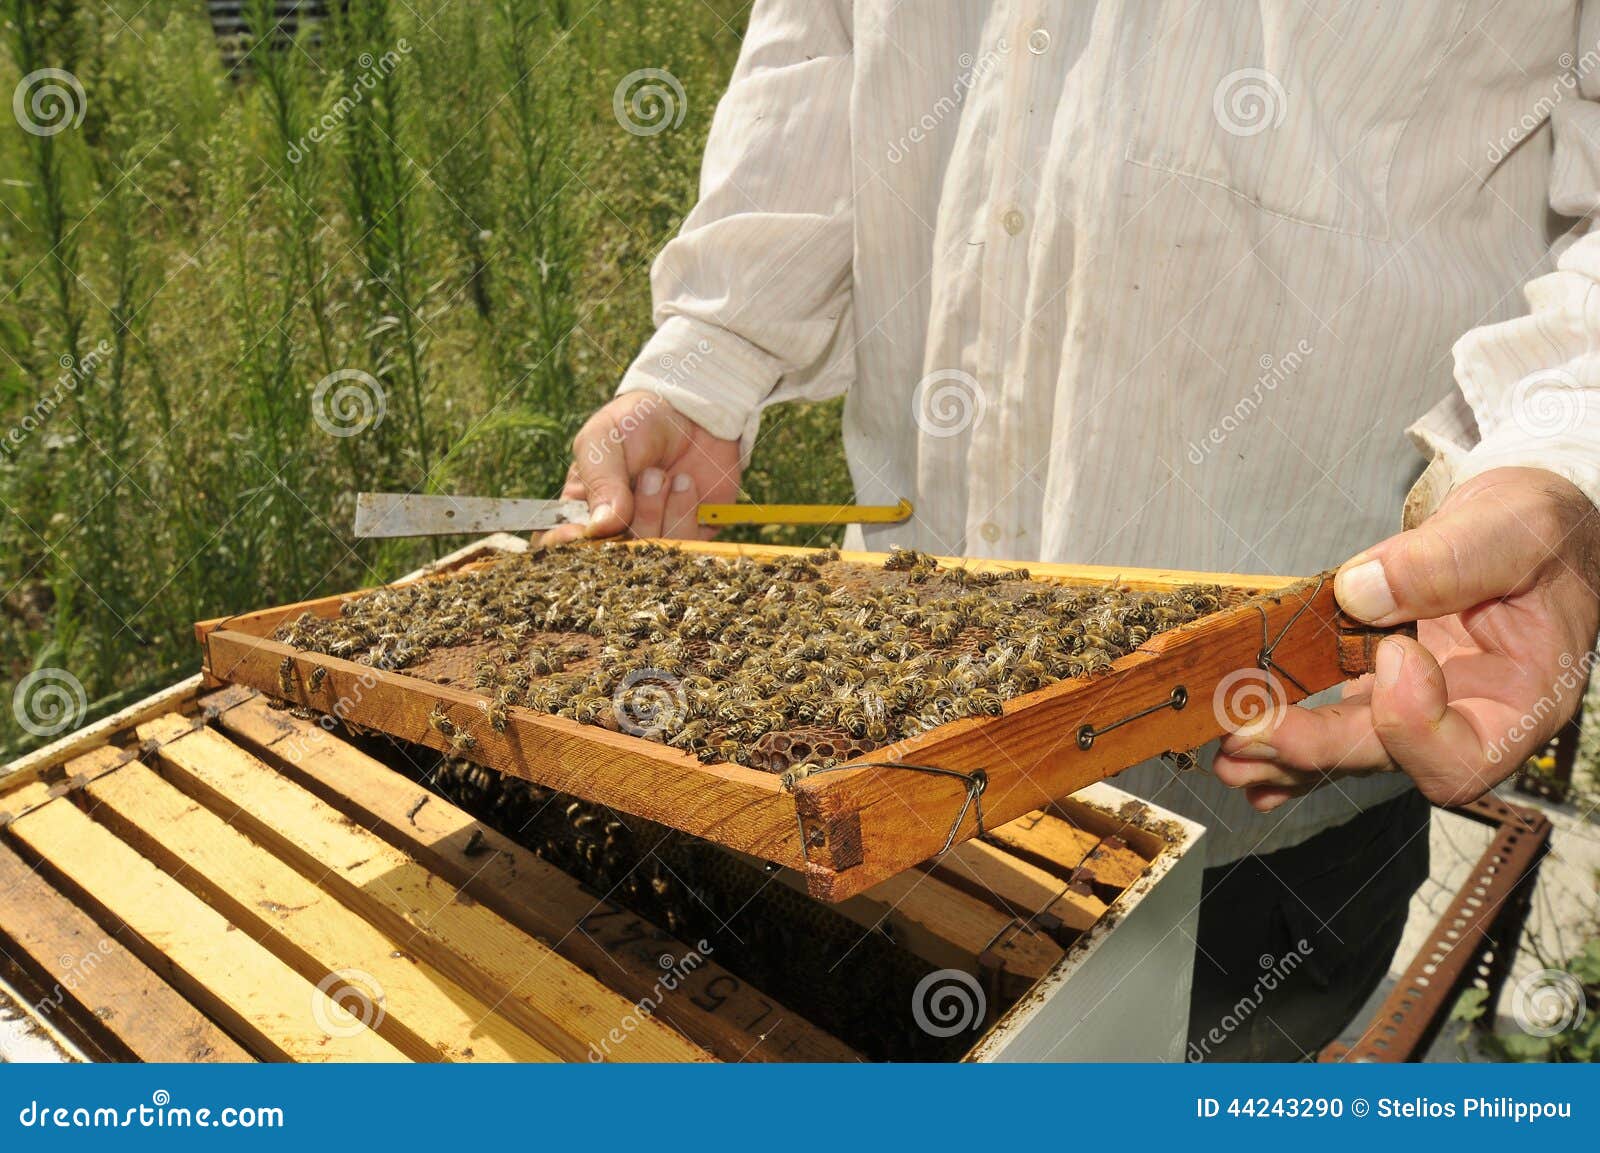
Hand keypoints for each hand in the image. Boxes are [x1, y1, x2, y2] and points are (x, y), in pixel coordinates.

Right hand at [539, 392, 741, 544]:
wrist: (694, 413)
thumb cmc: (638, 421)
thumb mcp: (605, 439)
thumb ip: (599, 480)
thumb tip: (599, 528)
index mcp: (581, 508)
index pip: (559, 543)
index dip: (564, 546)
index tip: (582, 532)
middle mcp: (614, 531)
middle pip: (611, 557)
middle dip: (631, 519)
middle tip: (648, 475)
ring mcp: (652, 537)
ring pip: (649, 554)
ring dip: (657, 510)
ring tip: (663, 474)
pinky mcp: (688, 538)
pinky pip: (684, 548)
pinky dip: (684, 513)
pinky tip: (686, 484)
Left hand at [1214, 467, 1599, 810]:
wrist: (1527, 525)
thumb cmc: (1539, 530)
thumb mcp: (1512, 529)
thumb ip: (1446, 561)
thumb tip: (1358, 593)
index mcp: (1522, 700)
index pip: (1464, 754)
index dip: (1413, 722)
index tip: (1392, 651)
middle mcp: (1468, 719)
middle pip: (1387, 757)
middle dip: (1312, 748)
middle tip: (1244, 734)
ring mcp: (1419, 708)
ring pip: (1348, 749)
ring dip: (1283, 753)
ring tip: (1227, 751)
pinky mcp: (1380, 689)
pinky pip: (1332, 727)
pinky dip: (1286, 741)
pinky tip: (1242, 754)